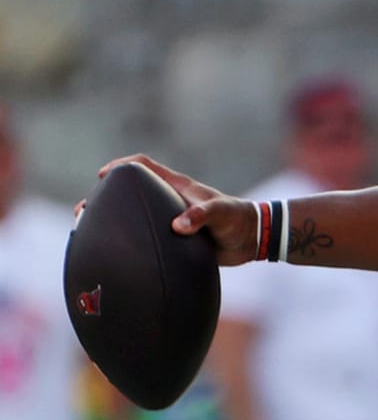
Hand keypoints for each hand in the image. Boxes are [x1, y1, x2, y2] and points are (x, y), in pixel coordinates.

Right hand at [97, 154, 261, 266]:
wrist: (252, 240)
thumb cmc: (238, 220)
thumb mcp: (221, 214)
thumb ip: (201, 216)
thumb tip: (177, 227)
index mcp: (178, 187)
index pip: (145, 166)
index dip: (122, 165)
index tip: (103, 175)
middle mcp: (169, 201)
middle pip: (131, 193)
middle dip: (105, 198)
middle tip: (84, 212)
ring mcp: (169, 219)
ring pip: (134, 216)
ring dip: (112, 221)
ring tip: (87, 234)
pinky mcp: (172, 239)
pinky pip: (144, 237)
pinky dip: (128, 241)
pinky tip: (112, 254)